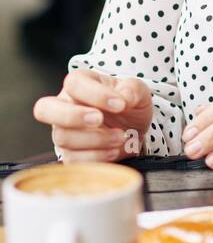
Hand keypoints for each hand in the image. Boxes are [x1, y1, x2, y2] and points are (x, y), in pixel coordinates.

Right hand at [32, 71, 151, 162]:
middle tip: (99, 119)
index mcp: (80, 84)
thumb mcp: (138, 91)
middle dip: (72, 116)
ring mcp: (63, 132)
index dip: (95, 94)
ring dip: (96, 139)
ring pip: (63, 137)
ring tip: (120, 136)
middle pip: (44, 109)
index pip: (73, 83)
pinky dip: (98, 157)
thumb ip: (133, 90)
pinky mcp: (69, 154)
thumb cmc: (128, 105)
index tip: (120, 104)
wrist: (133, 130)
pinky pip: (73, 159)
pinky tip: (115, 150)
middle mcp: (65, 106)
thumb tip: (124, 97)